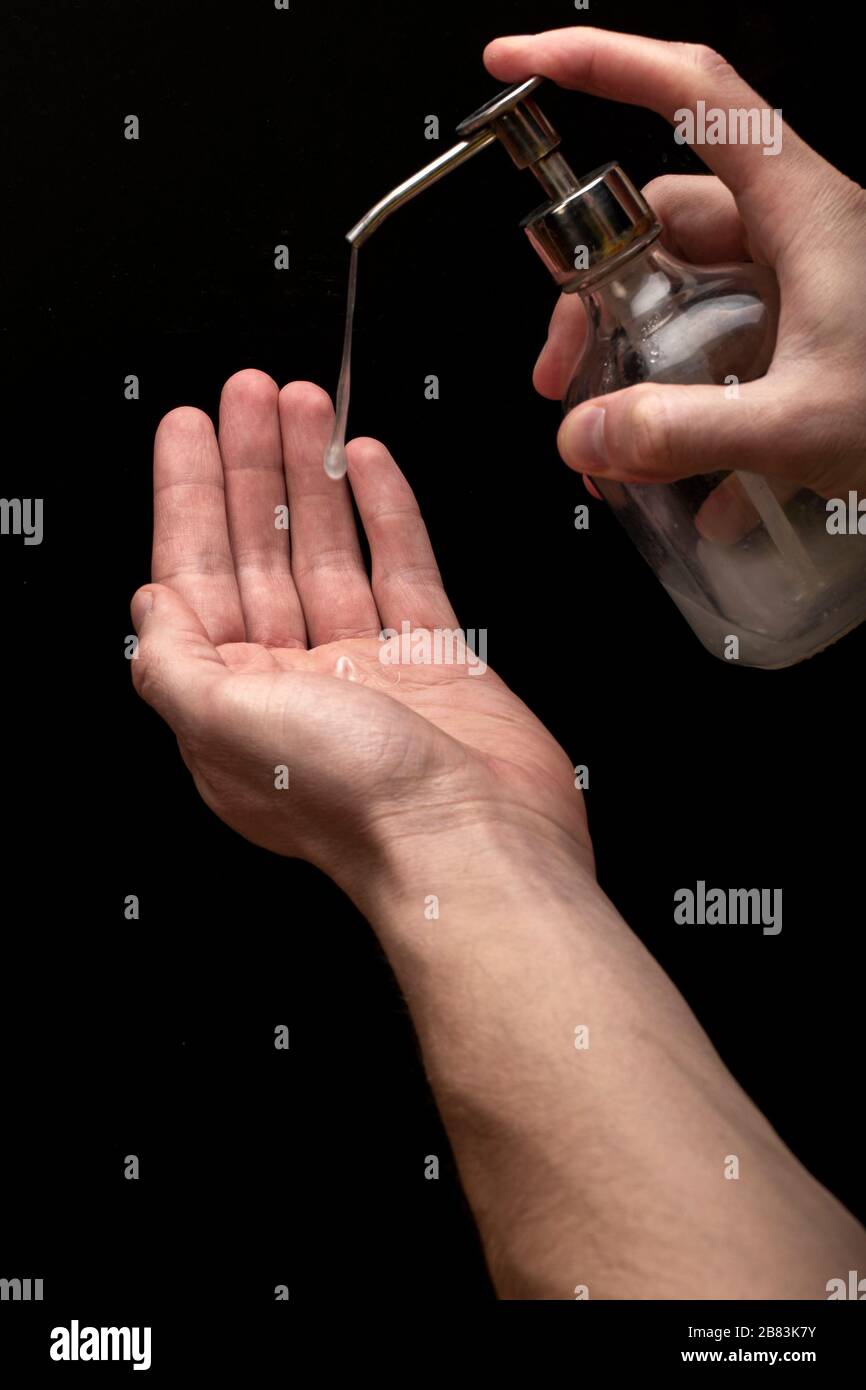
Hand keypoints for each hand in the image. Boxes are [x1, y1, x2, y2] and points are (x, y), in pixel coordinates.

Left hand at [130, 371, 590, 896]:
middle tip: (250, 391)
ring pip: (330, 550)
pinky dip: (387, 513)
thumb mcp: (226, 725)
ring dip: (314, 476)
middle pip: (260, 551)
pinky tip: (368, 462)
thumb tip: (149, 604)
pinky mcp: (433, 662)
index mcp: (232, 701)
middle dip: (252, 468)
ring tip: (308, 403)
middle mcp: (294, 683)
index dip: (187, 497)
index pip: (194, 576)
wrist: (477, 844)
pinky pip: (403, 569)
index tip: (187, 428)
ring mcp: (365, 670)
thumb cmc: (360, 800)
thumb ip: (173, 660)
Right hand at [485, 28, 865, 512]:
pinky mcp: (813, 345)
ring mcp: (805, 292)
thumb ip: (684, 433)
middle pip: (662, 225)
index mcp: (801, 210)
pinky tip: (694, 490)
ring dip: (641, 369)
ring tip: (620, 448)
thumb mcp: (805, 423)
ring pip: (689, 299)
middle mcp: (799, 236)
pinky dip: (694, 416)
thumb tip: (588, 436)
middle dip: (594, 299)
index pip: (687, 95)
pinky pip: (729, 358)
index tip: (518, 63)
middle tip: (564, 376)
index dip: (596, 62)